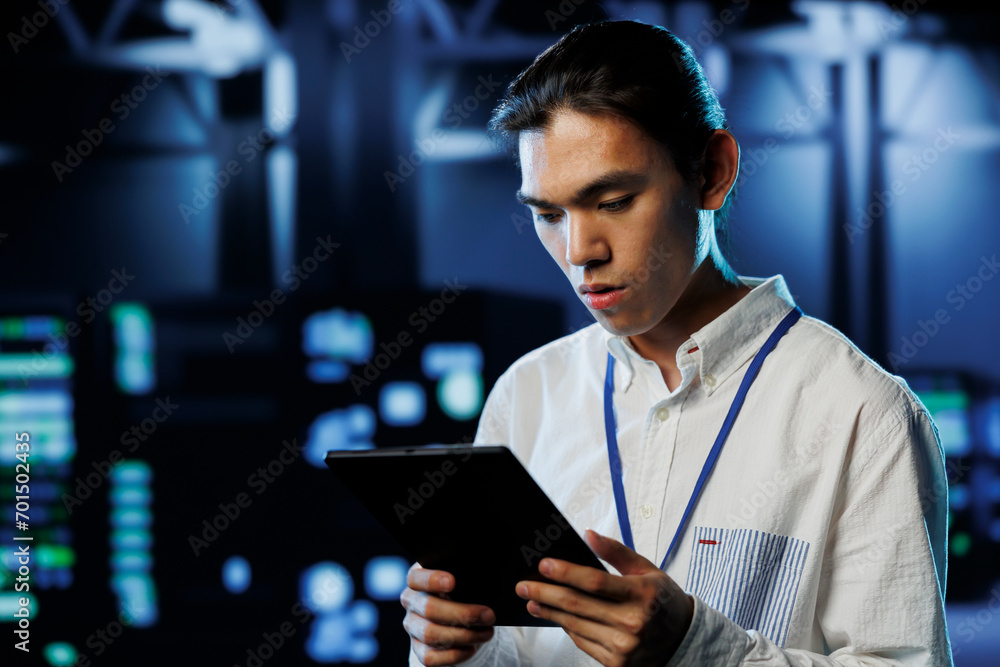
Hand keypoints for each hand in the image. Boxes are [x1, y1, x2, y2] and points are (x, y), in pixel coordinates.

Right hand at [400, 563, 495, 665]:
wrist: (460, 617)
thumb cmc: (462, 593)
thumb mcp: (462, 582)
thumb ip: (465, 580)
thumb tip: (484, 586)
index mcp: (418, 579)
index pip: (415, 578)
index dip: (432, 579)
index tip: (453, 582)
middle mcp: (411, 603)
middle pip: (429, 608)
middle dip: (462, 613)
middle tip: (488, 615)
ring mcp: (413, 627)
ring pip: (431, 634)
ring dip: (464, 635)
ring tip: (486, 632)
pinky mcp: (419, 649)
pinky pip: (431, 657)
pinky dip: (455, 654)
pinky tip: (471, 648)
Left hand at [515, 530, 692, 666]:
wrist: (683, 640)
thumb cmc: (663, 600)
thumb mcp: (647, 570)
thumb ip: (616, 552)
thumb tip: (588, 535)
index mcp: (642, 594)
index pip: (595, 582)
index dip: (566, 572)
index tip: (544, 565)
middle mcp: (633, 622)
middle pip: (578, 605)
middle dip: (545, 593)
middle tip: (524, 585)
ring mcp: (625, 646)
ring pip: (575, 625)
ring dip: (549, 612)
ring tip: (533, 600)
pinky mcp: (617, 663)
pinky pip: (582, 642)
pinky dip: (566, 628)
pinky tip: (555, 617)